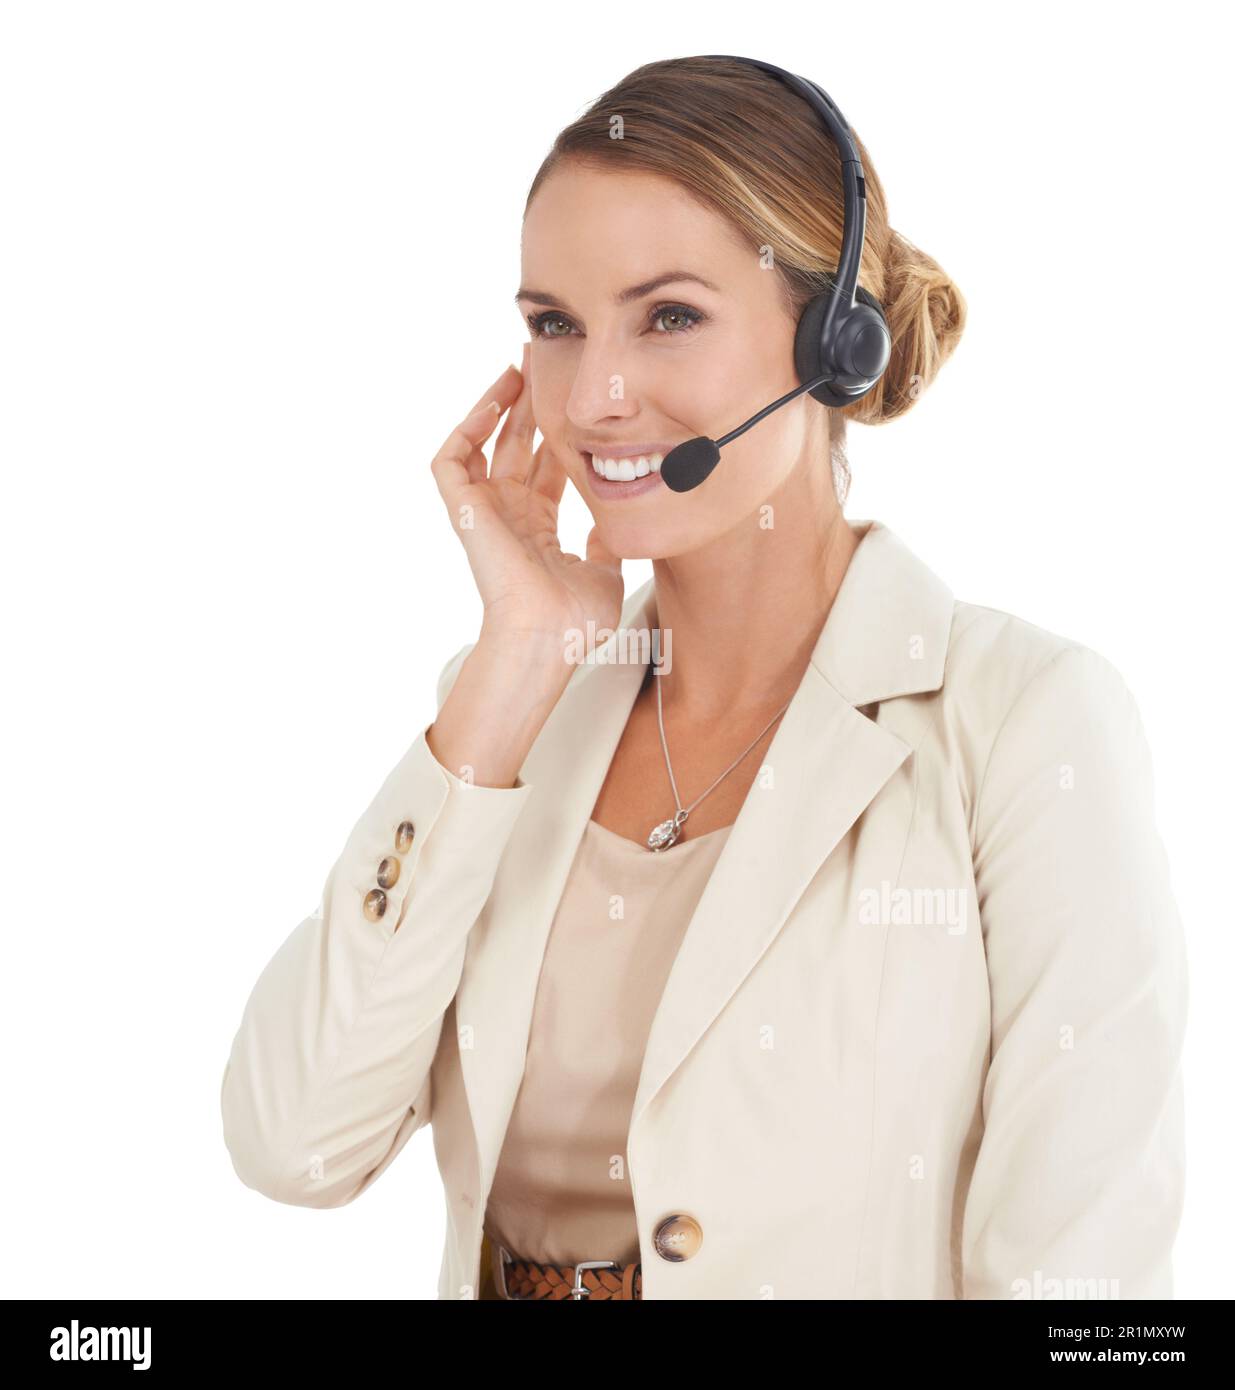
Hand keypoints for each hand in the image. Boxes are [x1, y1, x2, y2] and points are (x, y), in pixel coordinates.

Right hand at [430, 343, 623, 664]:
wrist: (548, 637)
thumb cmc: (576, 620)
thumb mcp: (605, 570)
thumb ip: (606, 541)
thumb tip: (616, 522)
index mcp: (539, 530)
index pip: (547, 468)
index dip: (560, 433)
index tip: (576, 400)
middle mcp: (509, 516)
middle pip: (517, 446)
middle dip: (532, 405)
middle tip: (546, 363)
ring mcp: (485, 512)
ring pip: (484, 443)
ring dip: (500, 404)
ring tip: (518, 366)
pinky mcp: (464, 510)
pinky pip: (452, 458)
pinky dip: (468, 425)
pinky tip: (494, 397)